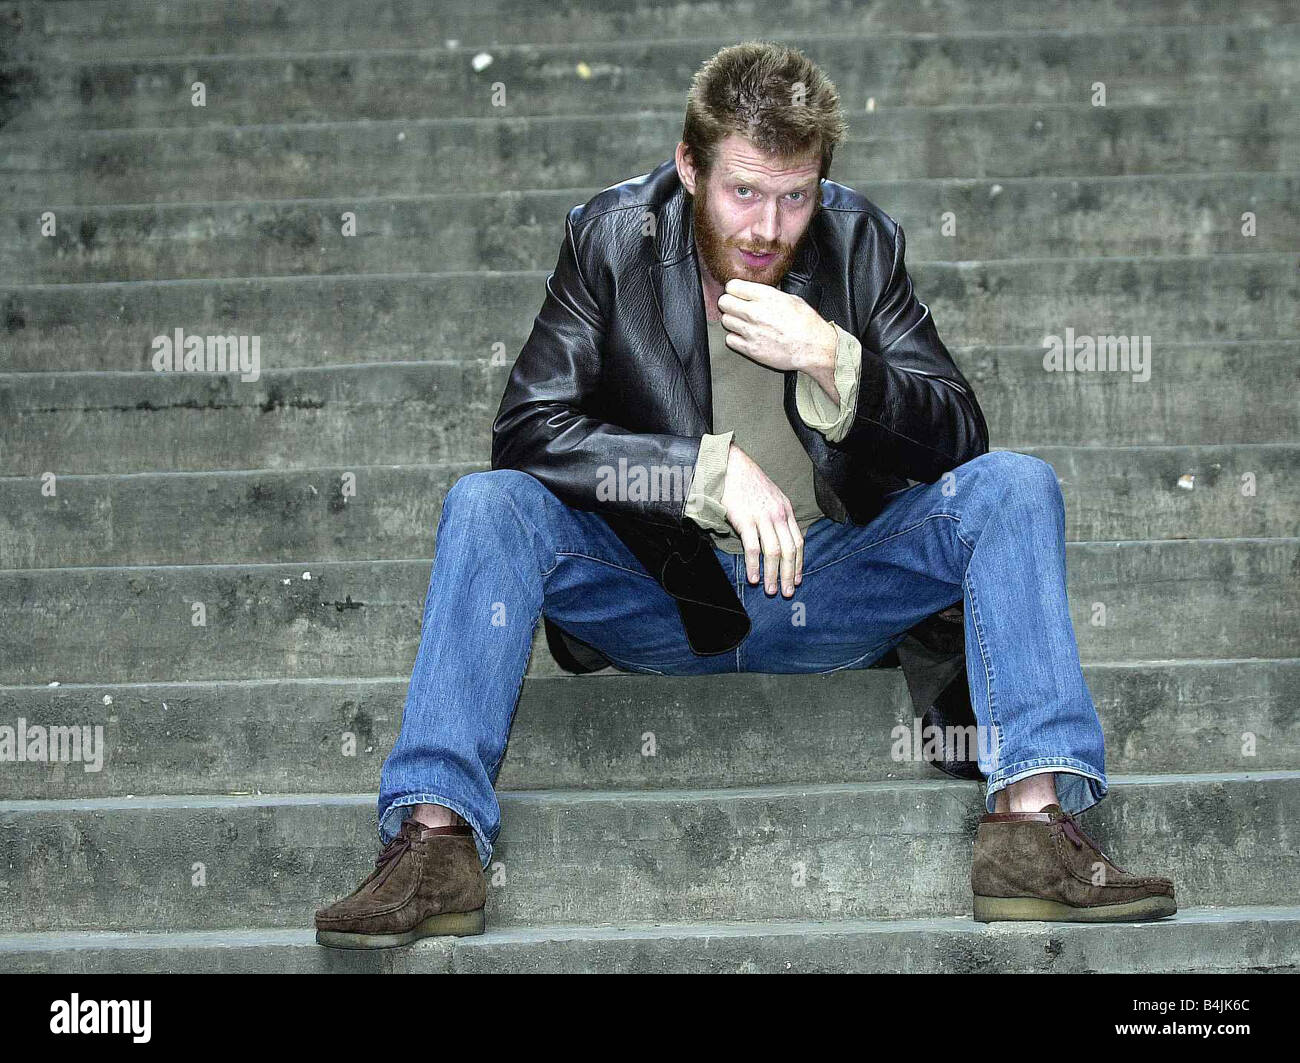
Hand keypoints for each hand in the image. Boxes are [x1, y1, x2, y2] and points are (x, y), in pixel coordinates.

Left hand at [717, 278, 838, 401]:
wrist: (814, 348)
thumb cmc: (807, 324)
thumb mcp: (791, 299)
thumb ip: (769, 295)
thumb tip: (756, 293)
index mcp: (766, 296)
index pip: (732, 286)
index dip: (734, 290)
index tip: (736, 294)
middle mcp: (756, 312)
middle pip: (724, 302)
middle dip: (729, 303)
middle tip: (736, 307)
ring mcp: (751, 331)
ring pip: (725, 320)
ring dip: (733, 321)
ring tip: (744, 323)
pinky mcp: (750, 348)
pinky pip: (730, 339)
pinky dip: (735, 338)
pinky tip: (746, 336)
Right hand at [721, 443, 802, 595]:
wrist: (731, 465)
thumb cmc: (748, 483)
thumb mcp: (771, 497)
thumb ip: (776, 516)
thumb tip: (777, 539)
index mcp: (786, 510)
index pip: (798, 541)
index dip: (799, 563)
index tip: (796, 579)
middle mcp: (778, 514)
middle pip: (789, 550)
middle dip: (788, 574)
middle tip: (786, 592)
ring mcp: (762, 517)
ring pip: (774, 552)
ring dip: (772, 574)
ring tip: (770, 590)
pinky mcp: (745, 519)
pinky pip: (753, 547)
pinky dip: (754, 565)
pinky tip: (754, 577)